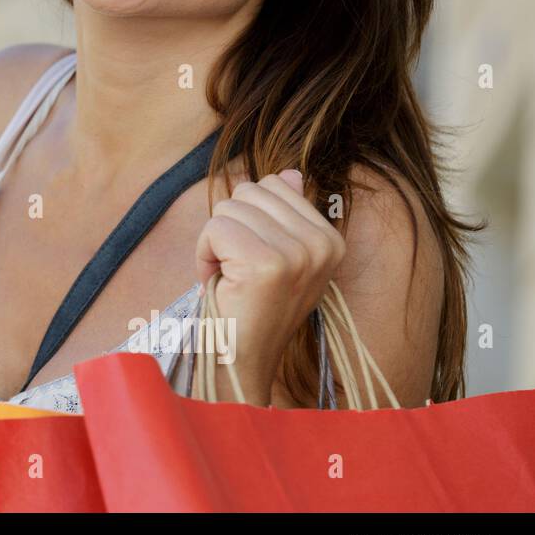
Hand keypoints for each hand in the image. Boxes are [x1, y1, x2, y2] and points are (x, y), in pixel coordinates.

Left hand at [193, 169, 345, 401]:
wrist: (241, 361)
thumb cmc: (249, 307)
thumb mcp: (276, 257)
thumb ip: (283, 214)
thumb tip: (289, 173)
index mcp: (330, 239)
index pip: (273, 185)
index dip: (248, 219)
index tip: (250, 259)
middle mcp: (322, 244)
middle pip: (249, 191)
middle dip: (228, 227)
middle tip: (235, 271)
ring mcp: (298, 254)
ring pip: (229, 207)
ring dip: (214, 243)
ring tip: (229, 279)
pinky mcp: (267, 264)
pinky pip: (215, 227)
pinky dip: (204, 253)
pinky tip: (218, 283)